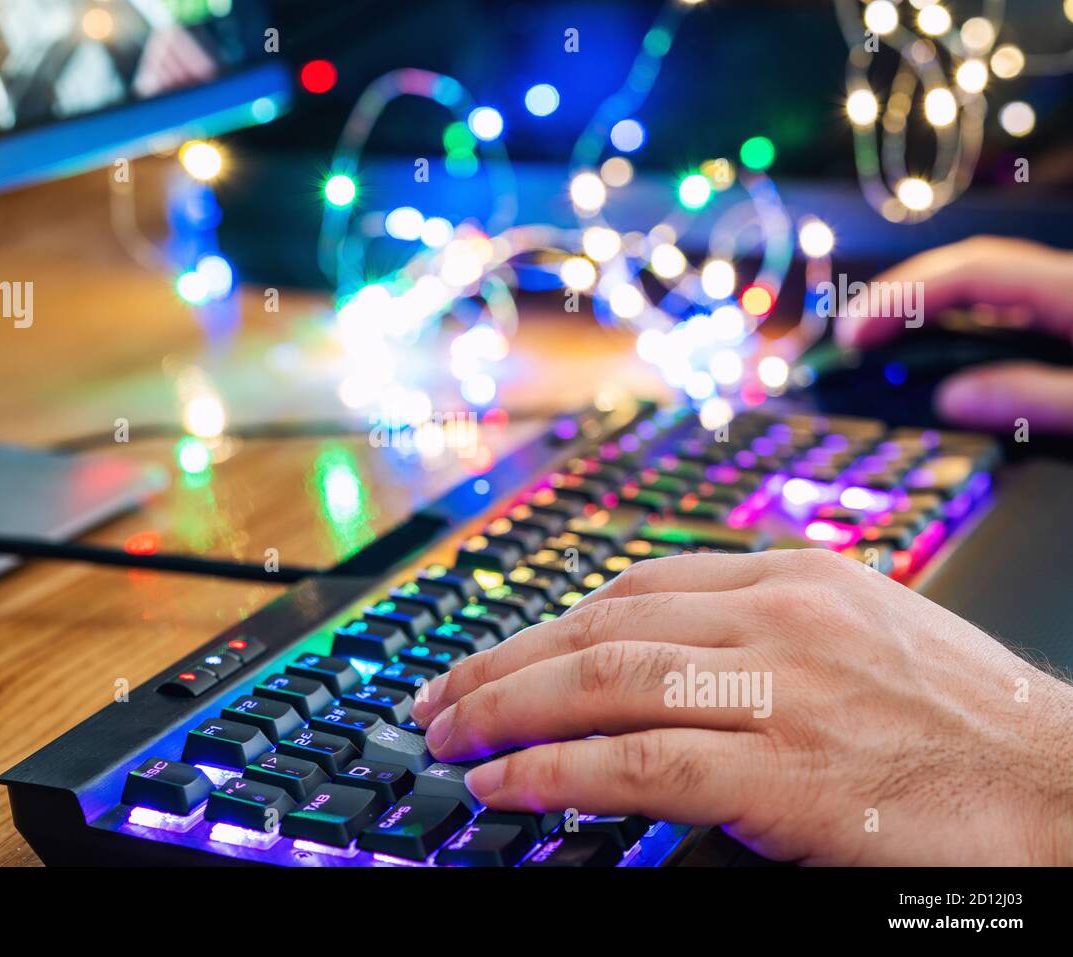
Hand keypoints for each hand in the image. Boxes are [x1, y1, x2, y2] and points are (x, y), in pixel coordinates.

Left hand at [410, 550, 1072, 864]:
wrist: (1063, 785)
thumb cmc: (960, 719)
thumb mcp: (857, 634)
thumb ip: (755, 631)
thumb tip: (651, 659)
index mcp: (791, 575)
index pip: (633, 587)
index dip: (547, 624)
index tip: (497, 654)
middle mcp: (777, 616)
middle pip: (598, 625)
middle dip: (502, 663)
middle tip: (439, 697)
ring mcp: (780, 688)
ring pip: (603, 682)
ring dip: (505, 710)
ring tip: (448, 738)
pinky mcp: (785, 771)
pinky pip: (639, 764)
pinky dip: (555, 772)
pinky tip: (504, 786)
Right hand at [834, 236, 1072, 433]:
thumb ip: (1035, 399)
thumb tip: (950, 400)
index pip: (972, 273)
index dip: (905, 297)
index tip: (855, 334)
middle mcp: (1066, 283)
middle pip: (970, 266)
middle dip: (902, 292)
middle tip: (850, 333)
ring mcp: (1068, 300)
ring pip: (986, 285)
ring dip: (926, 303)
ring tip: (880, 334)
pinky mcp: (1071, 322)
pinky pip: (1005, 308)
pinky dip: (958, 319)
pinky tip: (940, 345)